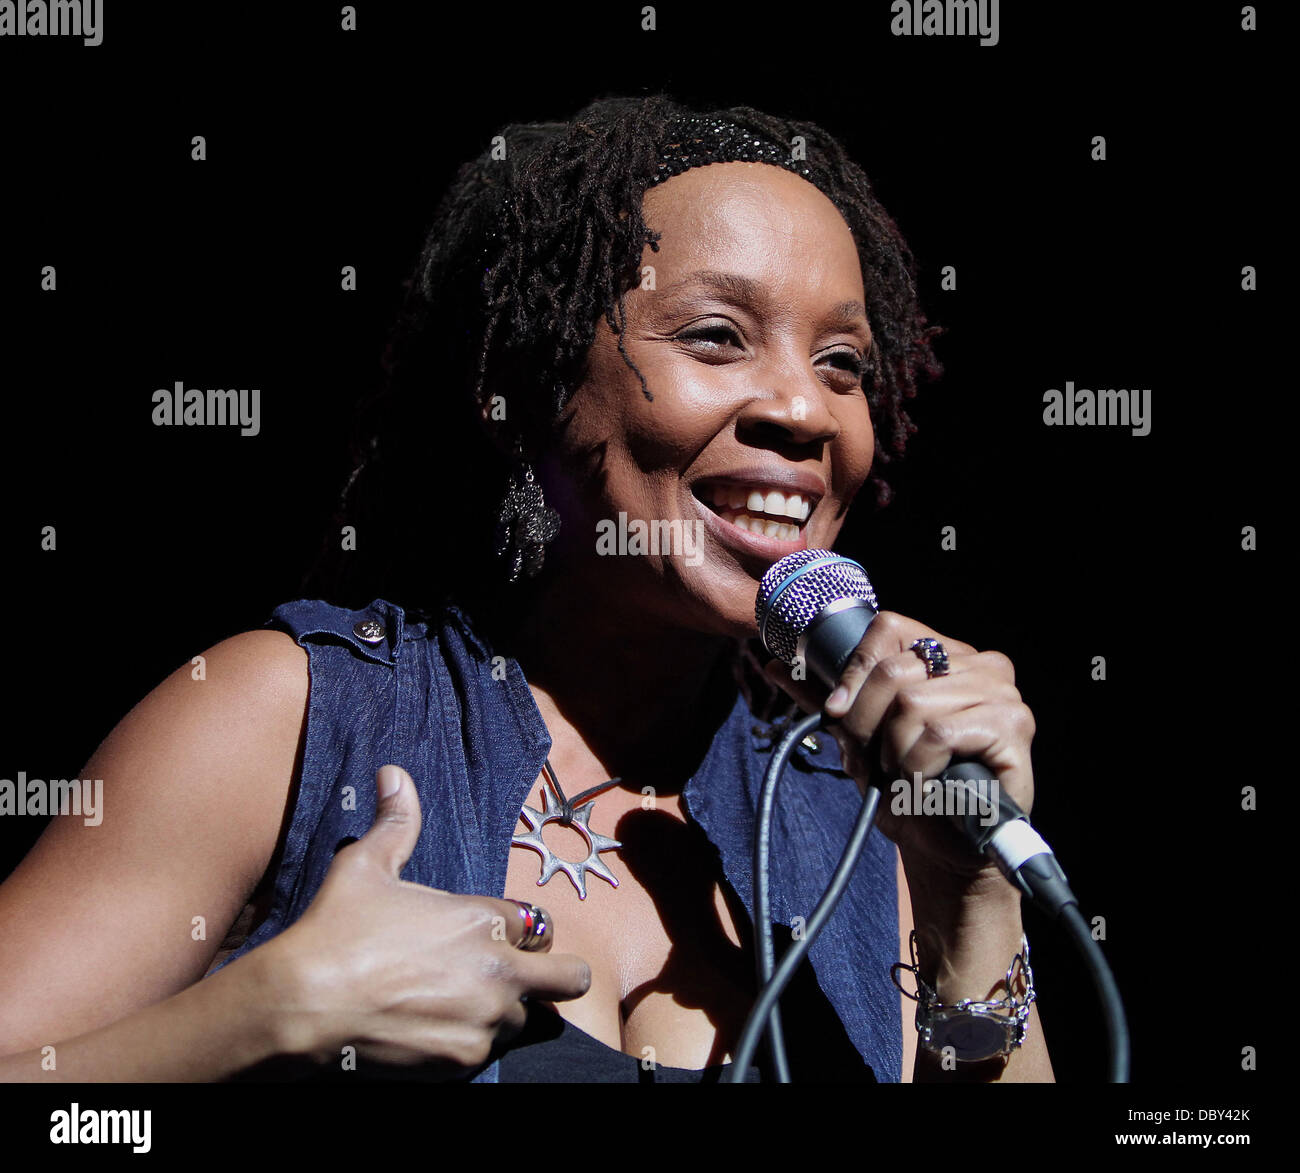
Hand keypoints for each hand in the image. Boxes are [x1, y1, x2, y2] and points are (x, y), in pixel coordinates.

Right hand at [263, 765, 590, 1075]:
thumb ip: (396, 822)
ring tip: (461, 1005)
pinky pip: (489, 1053)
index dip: (520, 930)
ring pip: (525, 1020)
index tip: (499, 936)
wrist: (303, 1004)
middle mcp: (499, 970)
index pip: (538, 924)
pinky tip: (436, 1031)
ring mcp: (485, 1019)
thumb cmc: (336, 929)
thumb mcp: (366, 864)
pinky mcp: (466, 1060)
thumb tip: (395, 774)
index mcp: (485, 918)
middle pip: (570, 978)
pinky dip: (470, 1044)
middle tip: (530, 977)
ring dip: (504, 1012)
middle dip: (557, 974)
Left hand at [762, 610, 1036, 900]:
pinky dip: (918, 765)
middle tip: (874, 762)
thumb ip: (826, 701)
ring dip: (894, 752)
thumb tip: (773, 665)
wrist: (947, 850)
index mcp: (946, 654)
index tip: (838, 712)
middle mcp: (980, 662)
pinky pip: (940, 731)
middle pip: (893, 669)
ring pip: (913, 701)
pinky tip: (925, 786)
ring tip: (905, 778)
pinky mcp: (1013, 724)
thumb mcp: (859, 740)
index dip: (854, 670)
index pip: (889, 627)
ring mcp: (1001, 691)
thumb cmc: (909, 790)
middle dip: (866, 723)